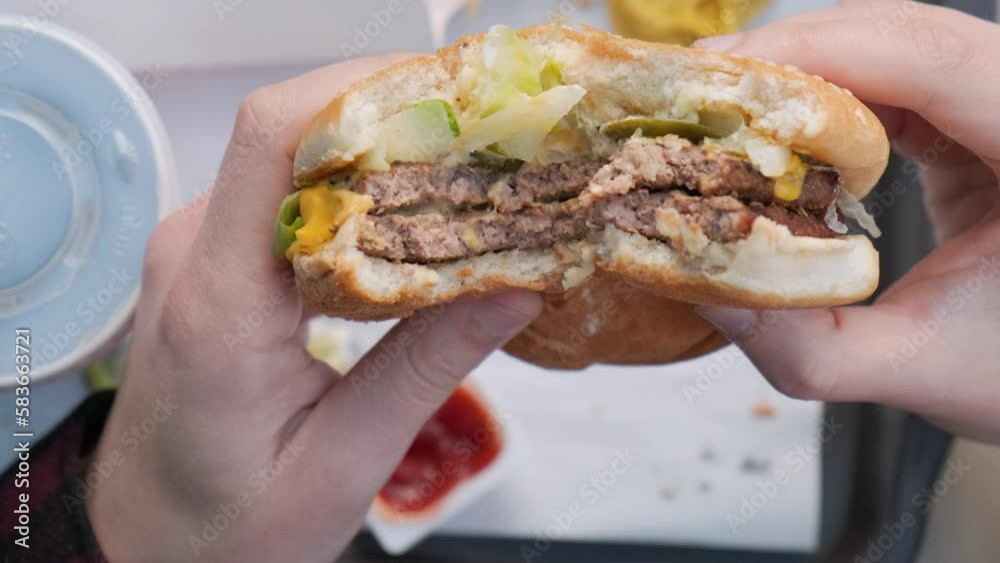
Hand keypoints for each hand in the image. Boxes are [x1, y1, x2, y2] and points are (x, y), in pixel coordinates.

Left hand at [86, 57, 541, 561]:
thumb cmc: (224, 529)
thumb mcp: (339, 466)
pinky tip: (411, 211)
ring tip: (468, 172)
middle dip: (396, 117)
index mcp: (217, 305)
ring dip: (380, 150)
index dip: (363, 92)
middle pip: (291, 132)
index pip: (273, 139)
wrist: (149, 543)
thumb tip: (515, 287)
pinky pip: (287, 191)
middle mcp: (193, 255)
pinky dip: (356, 186)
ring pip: (293, 155)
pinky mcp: (215, 259)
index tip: (455, 99)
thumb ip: (425, 371)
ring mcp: (198, 250)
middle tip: (491, 142)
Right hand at [693, 1, 999, 441]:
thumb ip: (806, 344)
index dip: (820, 52)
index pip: (933, 59)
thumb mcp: (914, 368)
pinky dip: (830, 92)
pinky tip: (784, 127)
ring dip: (806, 67)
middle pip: (905, 32)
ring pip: (895, 42)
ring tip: (730, 106)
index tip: (724, 76)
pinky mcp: (976, 115)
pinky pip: (896, 75)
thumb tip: (703, 285)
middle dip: (795, 51)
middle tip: (705, 89)